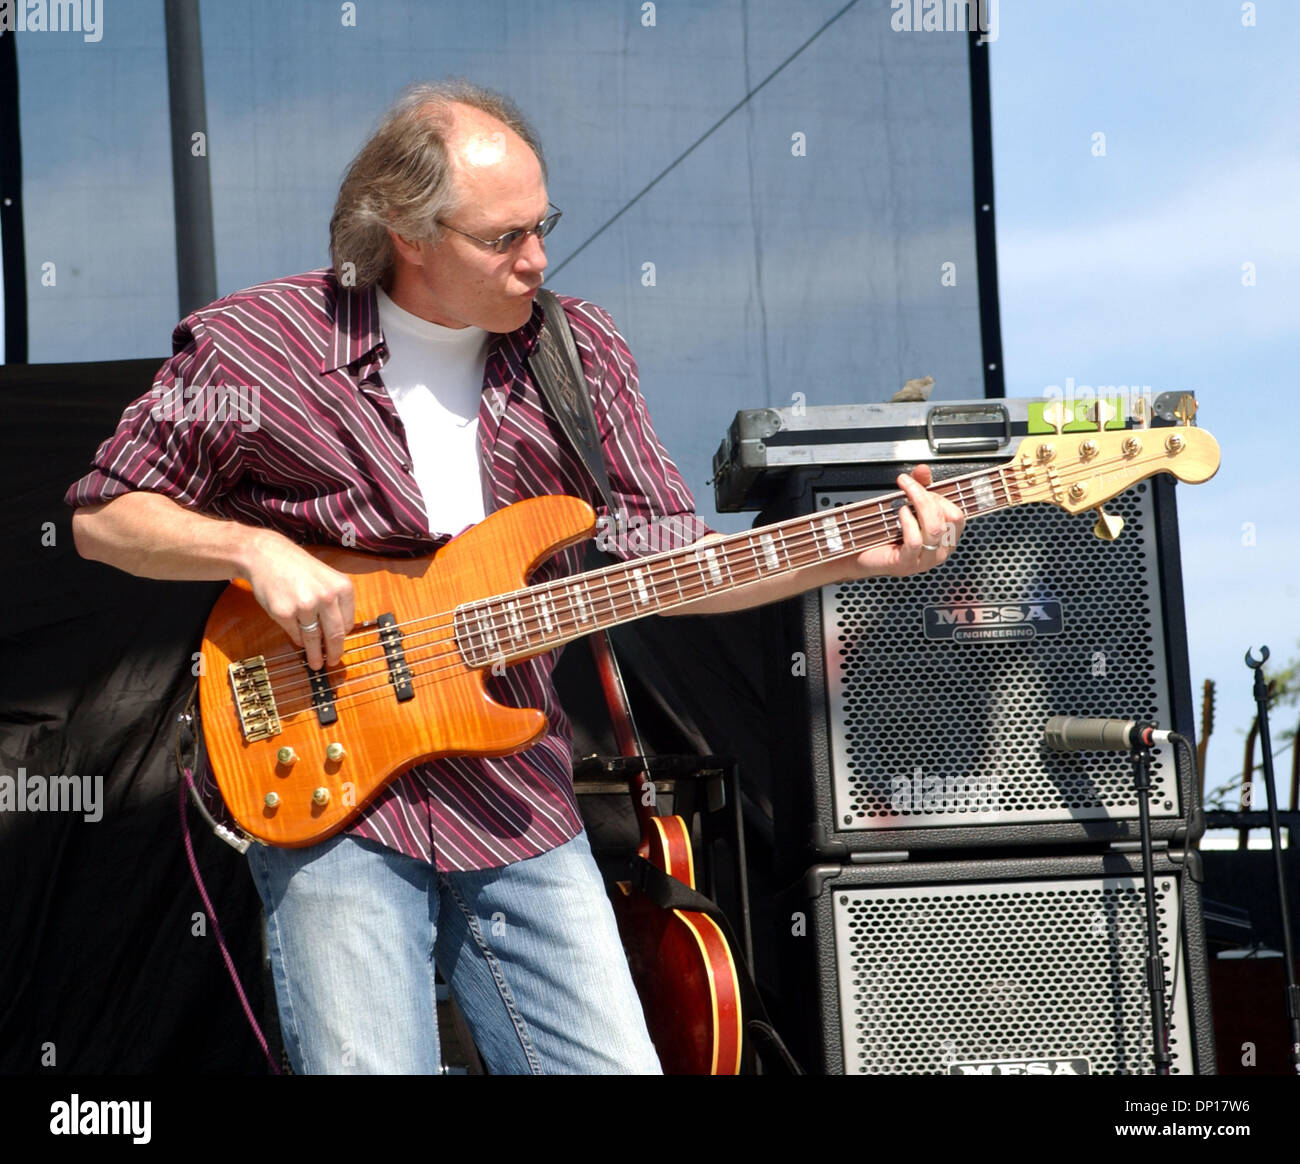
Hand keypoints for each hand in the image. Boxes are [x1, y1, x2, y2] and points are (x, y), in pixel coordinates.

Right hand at [243, 529, 355, 669]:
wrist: (267, 556)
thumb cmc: (298, 568)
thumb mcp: (327, 578)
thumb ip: (336, 602)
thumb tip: (340, 633)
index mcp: (342, 587)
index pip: (348, 623)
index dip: (343, 637)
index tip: (340, 646)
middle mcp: (326, 596)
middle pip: (335, 635)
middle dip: (334, 653)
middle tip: (333, 662)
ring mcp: (305, 605)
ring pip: (314, 639)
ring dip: (315, 655)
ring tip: (316, 663)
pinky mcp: (284, 613)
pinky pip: (295, 634)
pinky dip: (298, 640)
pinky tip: (299, 641)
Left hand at [843, 463, 964, 579]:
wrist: (863, 556)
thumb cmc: (887, 534)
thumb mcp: (907, 507)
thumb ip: (919, 487)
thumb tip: (923, 469)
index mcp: (945, 539)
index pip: (957, 516)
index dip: (941, 497)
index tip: (923, 488)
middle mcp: (940, 552)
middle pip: (949, 519)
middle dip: (929, 497)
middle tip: (909, 486)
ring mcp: (924, 561)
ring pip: (934, 529)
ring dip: (919, 504)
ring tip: (904, 494)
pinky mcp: (906, 564)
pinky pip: (915, 541)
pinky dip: (908, 522)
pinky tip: (900, 512)